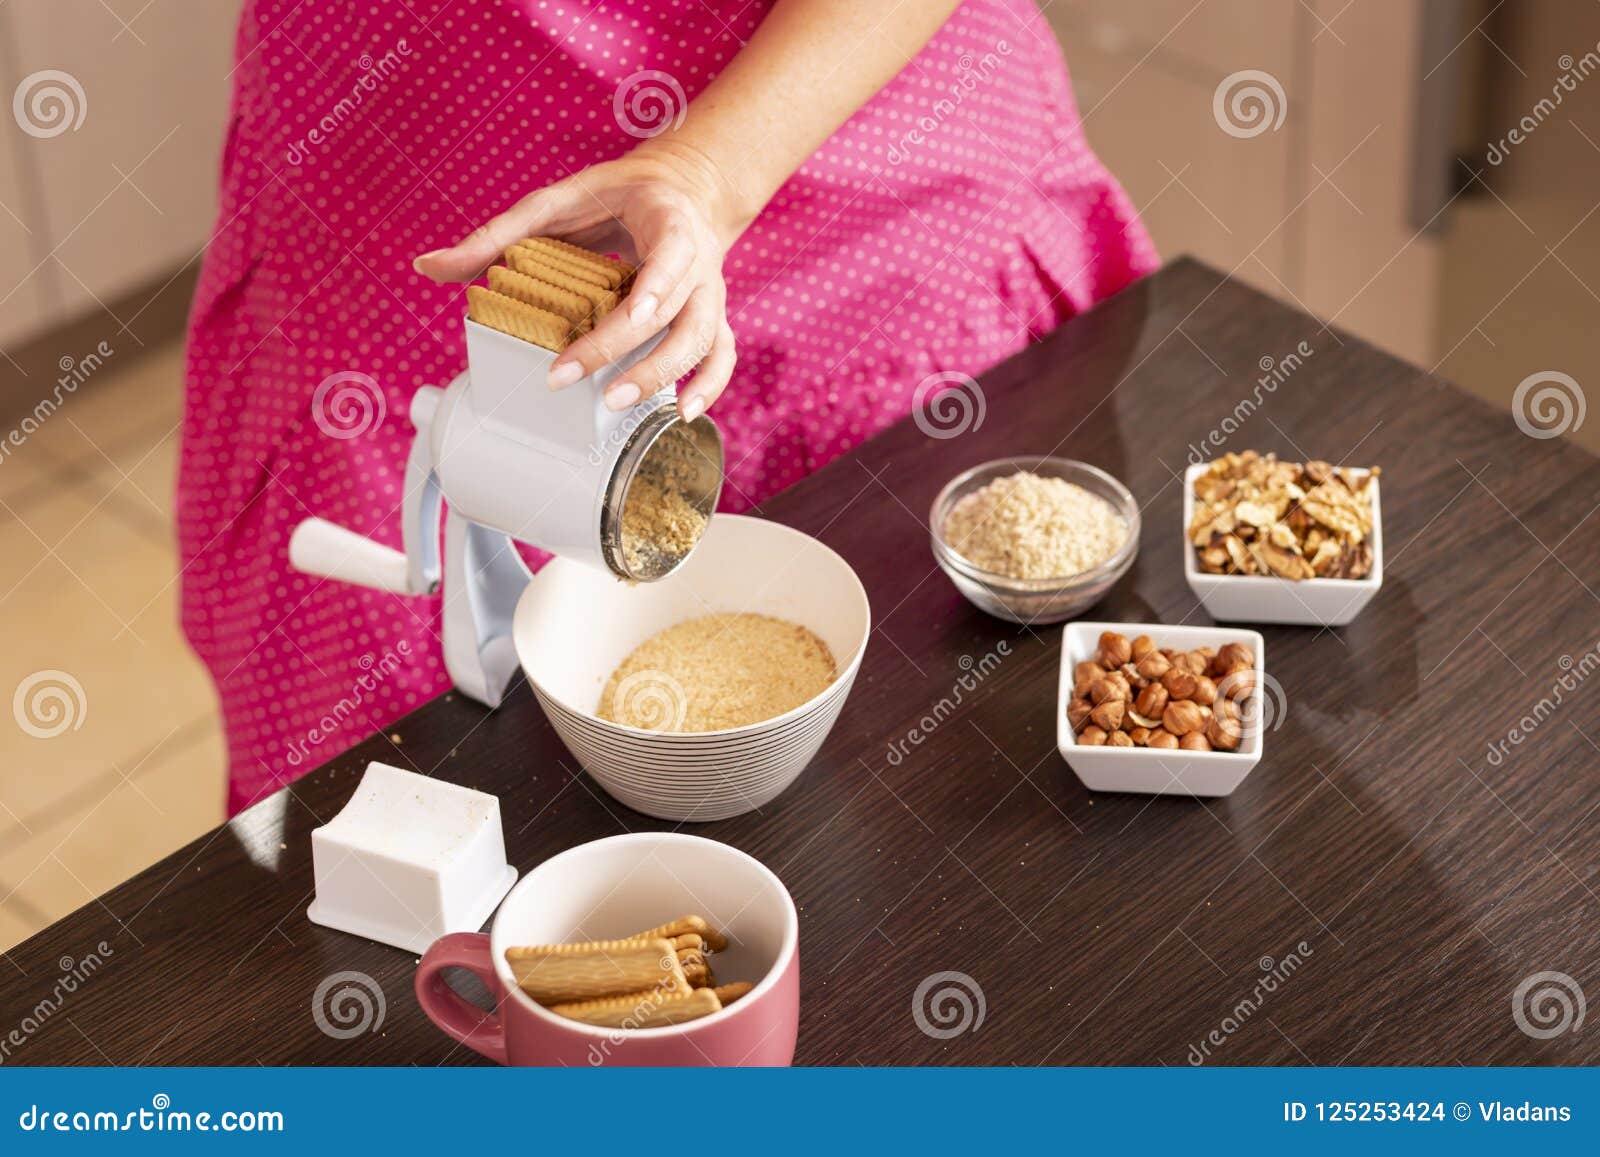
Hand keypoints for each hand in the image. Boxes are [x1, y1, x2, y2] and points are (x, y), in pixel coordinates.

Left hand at [414, 145, 743, 420]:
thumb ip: (496, 236)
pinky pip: (720, 357)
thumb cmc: (615, 195)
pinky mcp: (711, 319)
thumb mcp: (556, 201)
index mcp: (669, 225)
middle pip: (677, 316)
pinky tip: (682, 415)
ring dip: (664, 377)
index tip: (628, 317)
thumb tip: (429, 268)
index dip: (651, 292)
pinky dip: (710, 387)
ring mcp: (709, 296)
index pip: (667, 262)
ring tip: (618, 405)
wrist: (682, 190)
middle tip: (580, 381)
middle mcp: (698, 265)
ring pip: (702, 342)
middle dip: (631, 353)